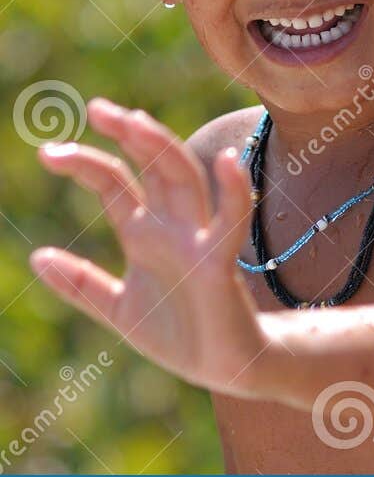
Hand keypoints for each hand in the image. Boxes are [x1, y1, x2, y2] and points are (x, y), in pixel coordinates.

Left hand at [30, 99, 268, 396]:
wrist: (225, 368)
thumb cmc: (179, 334)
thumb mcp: (119, 309)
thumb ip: (82, 284)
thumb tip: (38, 256)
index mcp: (146, 234)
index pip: (114, 184)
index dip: (86, 163)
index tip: (49, 151)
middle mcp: (173, 227)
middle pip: (153, 167)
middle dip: (130, 136)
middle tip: (98, 108)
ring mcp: (199, 241)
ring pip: (185, 180)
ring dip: (163, 149)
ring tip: (137, 122)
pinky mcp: (221, 265)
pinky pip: (230, 222)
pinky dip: (233, 191)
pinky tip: (227, 161)